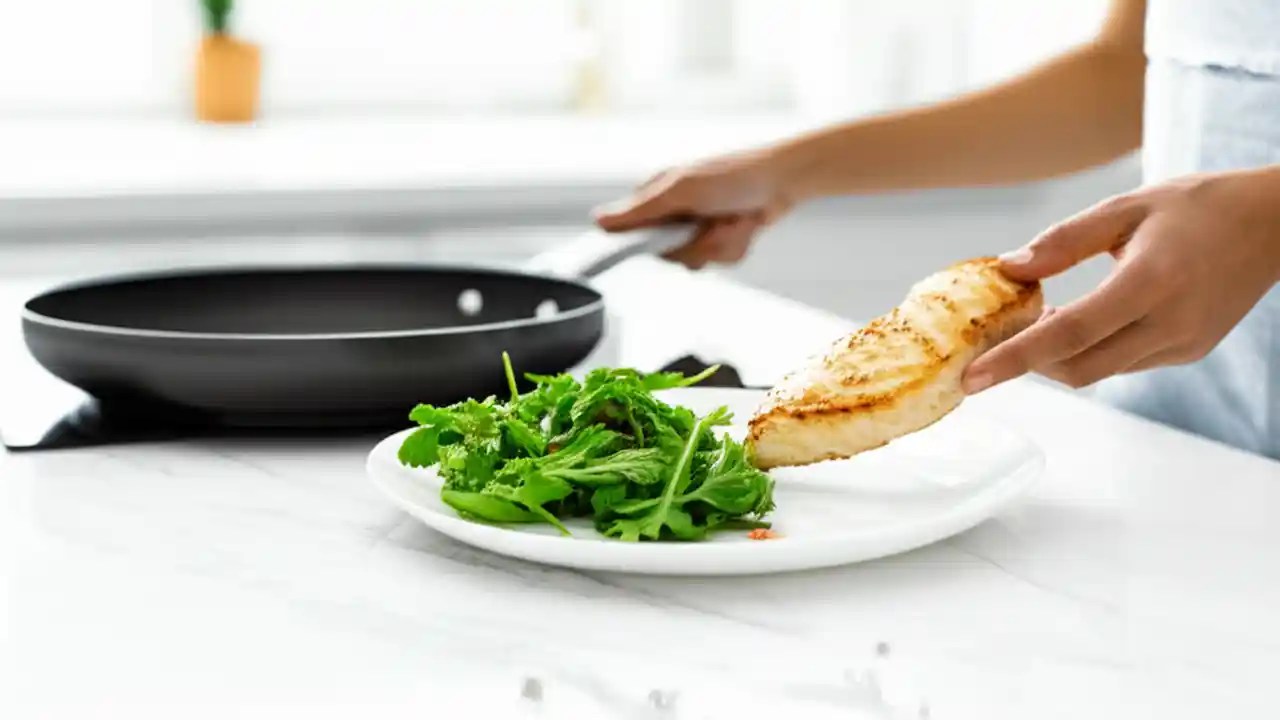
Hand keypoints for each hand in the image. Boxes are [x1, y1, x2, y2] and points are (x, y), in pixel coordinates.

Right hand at [593, 147, 800, 268]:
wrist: (785, 178)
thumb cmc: (734, 175)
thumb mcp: (682, 191)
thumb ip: (641, 210)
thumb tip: (598, 221)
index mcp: (656, 196)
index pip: (633, 235)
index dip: (648, 245)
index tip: (665, 242)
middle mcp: (674, 213)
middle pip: (669, 255)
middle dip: (697, 245)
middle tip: (713, 222)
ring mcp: (698, 226)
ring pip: (698, 260)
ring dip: (722, 244)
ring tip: (735, 221)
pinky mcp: (720, 236)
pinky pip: (720, 258)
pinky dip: (736, 246)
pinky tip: (746, 225)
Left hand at [964, 166, 1279, 392]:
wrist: (1276, 224)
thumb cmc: (1198, 207)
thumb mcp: (1125, 207)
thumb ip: (1062, 241)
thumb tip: (1008, 270)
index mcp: (1151, 281)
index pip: (1070, 333)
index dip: (1015, 358)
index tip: (972, 377)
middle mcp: (1169, 324)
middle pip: (1077, 368)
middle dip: (1026, 363)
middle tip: (987, 345)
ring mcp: (1182, 345)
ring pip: (1098, 370)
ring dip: (1055, 356)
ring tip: (1030, 322)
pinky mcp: (1188, 352)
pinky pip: (1123, 363)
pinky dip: (1088, 351)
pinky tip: (1072, 322)